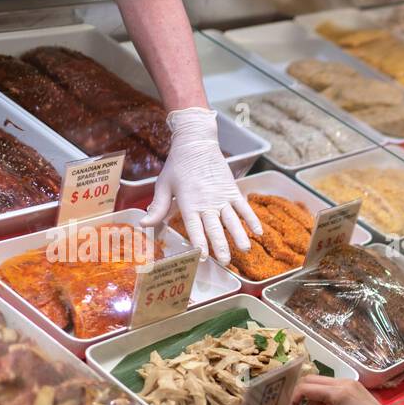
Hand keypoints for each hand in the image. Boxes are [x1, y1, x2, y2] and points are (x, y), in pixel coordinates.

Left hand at [141, 107, 260, 265]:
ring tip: (245, 250)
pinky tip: (259, 232)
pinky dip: (252, 219)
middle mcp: (207, 202)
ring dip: (239, 236)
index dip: (199, 243)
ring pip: (233, 220)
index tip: (203, 257)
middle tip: (225, 262)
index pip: (195, 227)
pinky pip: (244, 207)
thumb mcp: (163, 185)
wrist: (196, 142)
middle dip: (221, 246)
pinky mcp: (232, 190)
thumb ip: (158, 207)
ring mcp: (222, 196)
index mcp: (188, 203)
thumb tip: (144, 224)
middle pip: (215, 228)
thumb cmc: (177, 165)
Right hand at [284, 376, 403, 404]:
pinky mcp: (354, 387)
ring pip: (322, 384)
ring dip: (313, 399)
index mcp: (337, 391)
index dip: (293, 399)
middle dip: (302, 397)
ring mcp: (349, 383)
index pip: (306, 388)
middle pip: (312, 381)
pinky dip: (324, 398)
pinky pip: (332, 387)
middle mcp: (342, 382)